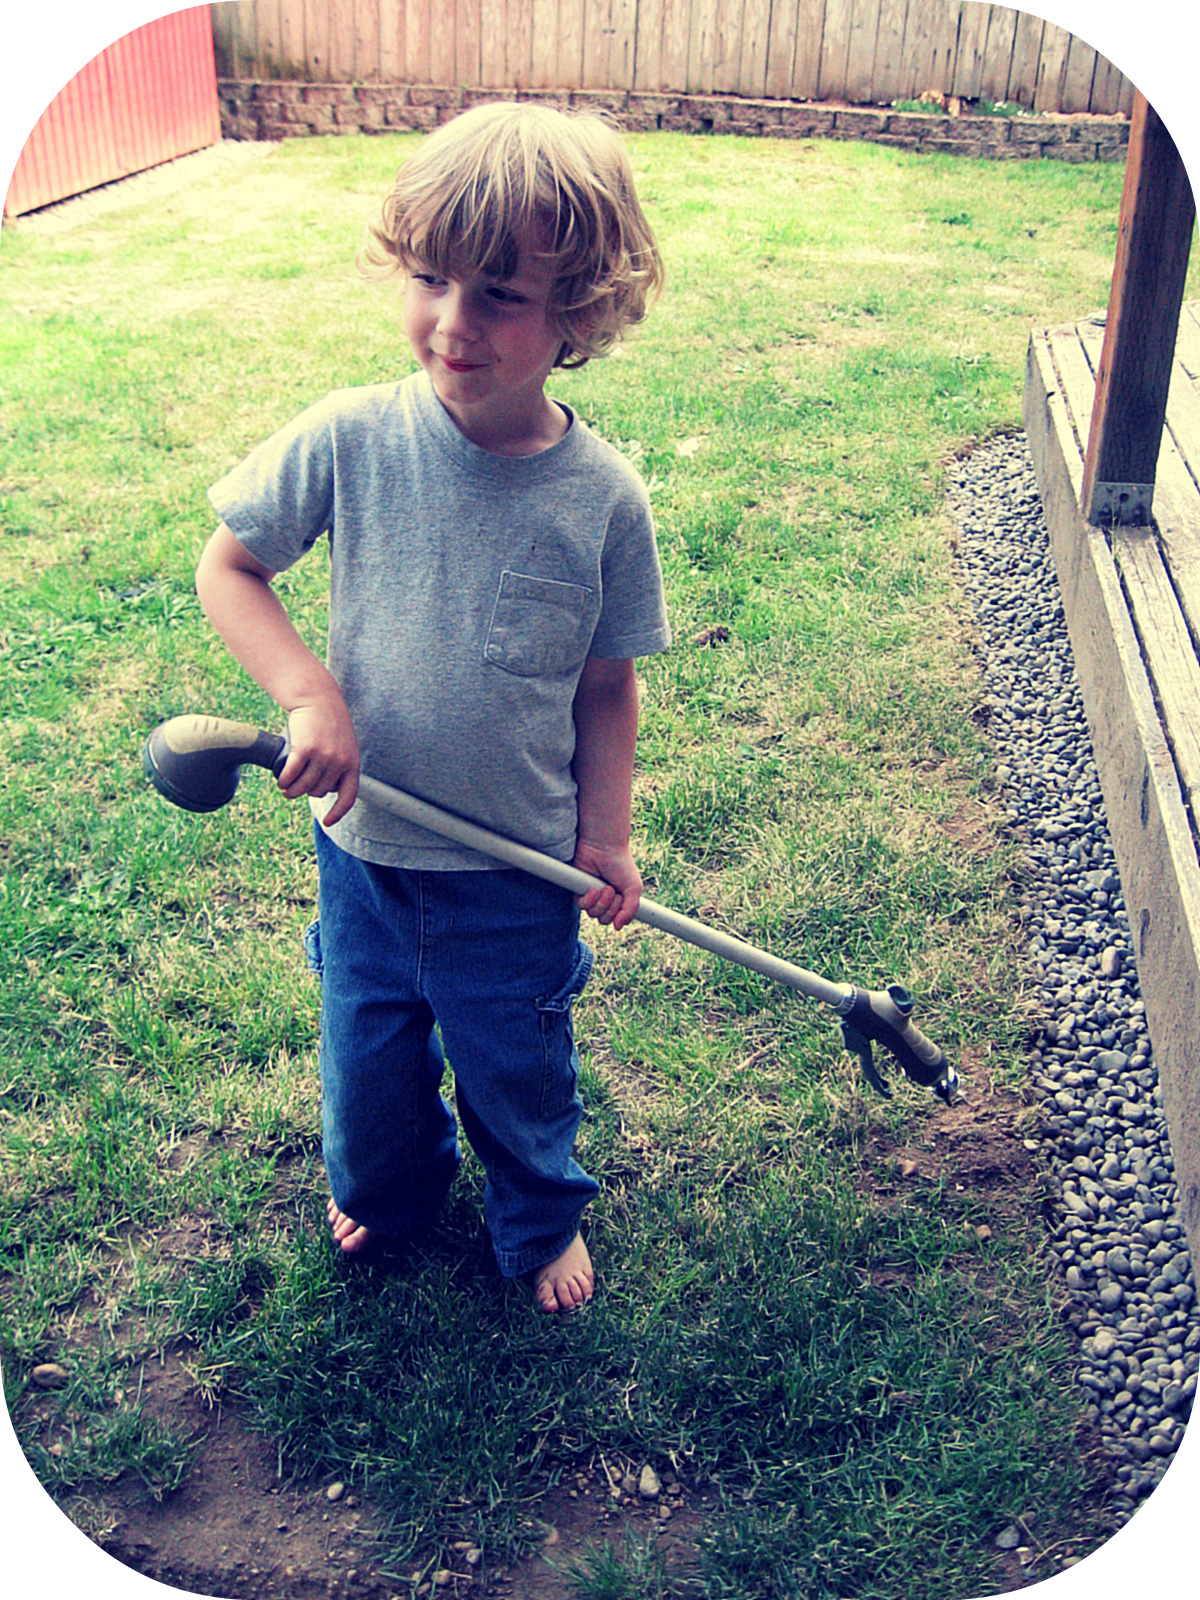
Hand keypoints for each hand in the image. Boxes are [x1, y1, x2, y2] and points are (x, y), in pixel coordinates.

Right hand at [278, 695, 359, 825]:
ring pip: (303, 786)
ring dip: (291, 790)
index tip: (328, 822)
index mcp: (352, 763)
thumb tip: (324, 788)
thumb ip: (340, 764)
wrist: (317, 698)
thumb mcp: (344, 744)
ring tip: (285, 788)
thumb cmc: (328, 722)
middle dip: (306, 792)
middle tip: (296, 788)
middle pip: (319, 791)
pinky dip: (284, 780)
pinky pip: (291, 774)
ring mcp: (322, 756)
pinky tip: (281, 780)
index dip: (338, 813)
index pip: (348, 797)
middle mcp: (339, 762)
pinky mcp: (305, 749)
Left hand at [572, 840, 641, 930]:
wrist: (604, 847)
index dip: (619, 914)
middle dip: (609, 908)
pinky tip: (593, 888)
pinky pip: (581, 906)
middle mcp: (605, 899)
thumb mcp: (634, 888)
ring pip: (593, 914)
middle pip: (604, 920)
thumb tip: (618, 928)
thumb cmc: (621, 864)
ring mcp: (591, 895)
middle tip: (612, 890)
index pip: (616, 919)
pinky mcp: (578, 890)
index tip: (622, 898)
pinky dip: (588, 899)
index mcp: (619, 899)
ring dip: (600, 903)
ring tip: (604, 887)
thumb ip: (631, 910)